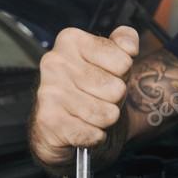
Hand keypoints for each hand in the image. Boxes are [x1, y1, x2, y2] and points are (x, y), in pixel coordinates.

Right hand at [29, 26, 138, 169]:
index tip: (107, 75)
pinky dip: (94, 136)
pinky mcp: (48, 120)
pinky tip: (83, 128)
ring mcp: (49, 91)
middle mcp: (55, 62)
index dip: (123, 75)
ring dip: (105, 120)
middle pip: (117, 89)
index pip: (124, 61)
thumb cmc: (89, 89)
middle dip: (114, 100)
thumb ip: (124, 41)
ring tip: (91, 114)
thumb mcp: (109, 59)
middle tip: (98, 98)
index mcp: (71, 40)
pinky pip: (93, 134)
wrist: (59, 126)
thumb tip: (129, 46)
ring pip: (107, 114)